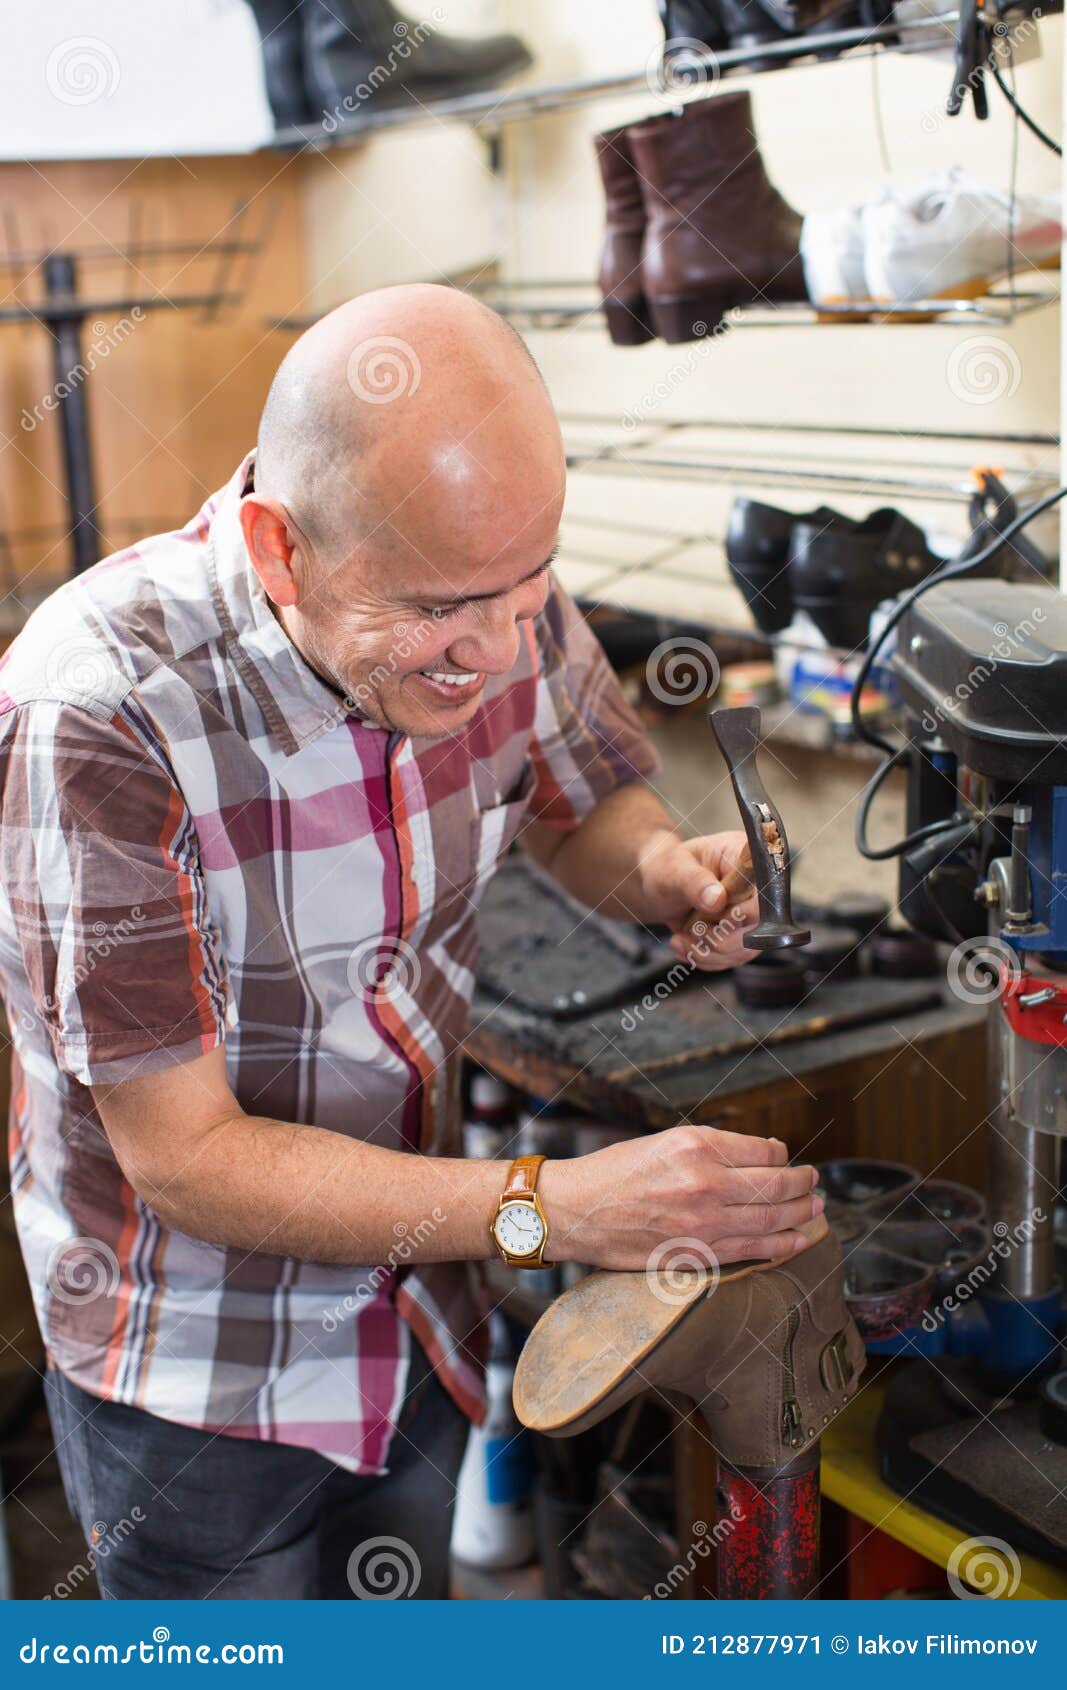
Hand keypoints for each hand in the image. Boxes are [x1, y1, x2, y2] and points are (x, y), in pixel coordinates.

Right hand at [540, 1123, 823, 1269]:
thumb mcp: (664, 1142)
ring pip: (771, 1218)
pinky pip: (752, 1249)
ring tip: (816, 1208)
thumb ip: (712, 1148)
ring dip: (801, 1214)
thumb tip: (763, 1155)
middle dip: (804, 1184)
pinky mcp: (697, 1251)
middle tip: (816, 1183)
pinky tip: (797, 1239)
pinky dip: (782, 1244)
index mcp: (696, 1145)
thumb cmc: (615, 1172)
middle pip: (776, 1185)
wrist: (575, 1210)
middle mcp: (705, 1181)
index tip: (788, 1161)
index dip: (783, 1157)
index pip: (764, 1152)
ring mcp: (703, 1221)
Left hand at [639, 829, 758, 971]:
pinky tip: (685, 946)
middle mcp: (755, 888)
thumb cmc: (669, 869)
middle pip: (759, 927)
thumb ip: (695, 882)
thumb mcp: (675, 870)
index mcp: (746, 859)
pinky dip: (706, 958)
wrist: (659, 886)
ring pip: (745, 949)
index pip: (765, 890)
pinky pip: (732, 958)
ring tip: (681, 940)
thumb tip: (717, 898)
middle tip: (693, 931)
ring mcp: (751, 915)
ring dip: (709, 952)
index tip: (721, 918)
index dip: (747, 912)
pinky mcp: (741, 935)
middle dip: (720, 938)